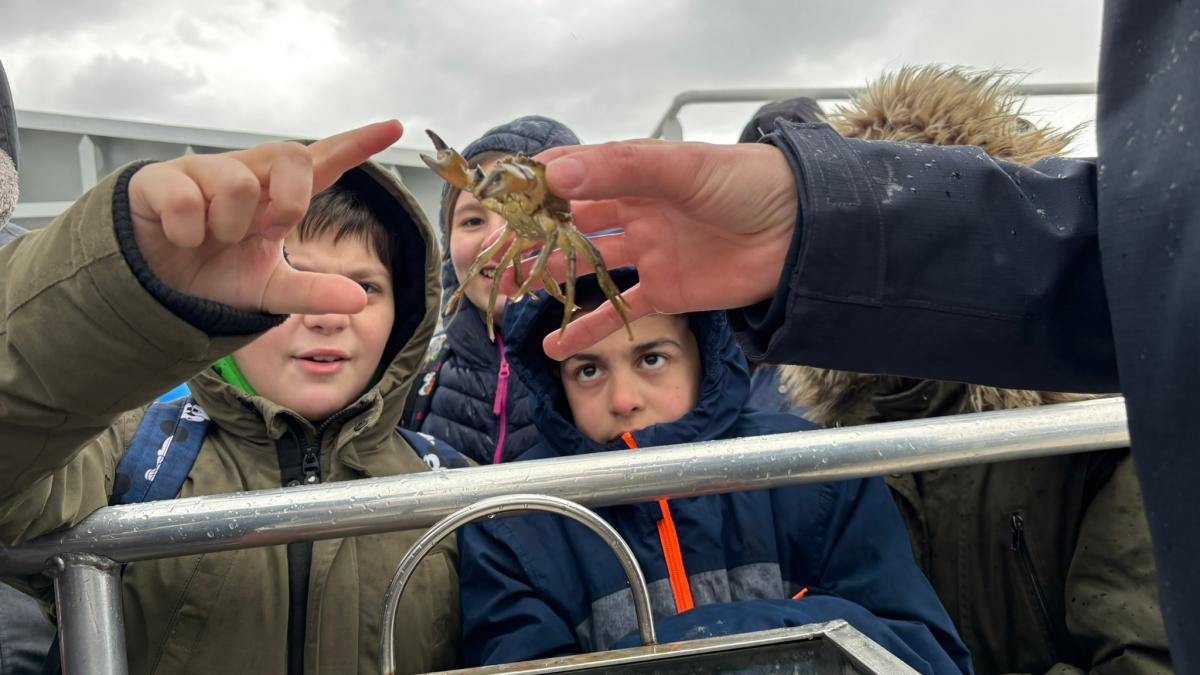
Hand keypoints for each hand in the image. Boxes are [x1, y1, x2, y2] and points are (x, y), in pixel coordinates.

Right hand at [128, 120, 403, 315]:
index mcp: (277, 194)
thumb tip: (359, 300)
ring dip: (228, 225)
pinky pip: (187, 198)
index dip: (357, 144)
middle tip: (270, 233)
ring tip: (211, 240)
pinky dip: (188, 231)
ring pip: (236, 182)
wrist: (152, 289)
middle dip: (290, 199)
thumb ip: (313, 294)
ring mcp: (203, 171)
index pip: (323, 160)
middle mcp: (246, 172)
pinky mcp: (160, 179)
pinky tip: (180, 238)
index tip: (395, 128)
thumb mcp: (269, 291)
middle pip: (290, 155)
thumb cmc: (216, 274)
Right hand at [502, 139, 797, 359]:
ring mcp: (650, 253)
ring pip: (585, 267)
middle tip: (491, 254)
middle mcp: (636, 212)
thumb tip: (555, 173)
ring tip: (506, 293)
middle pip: (571, 226)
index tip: (498, 197)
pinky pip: (619, 310)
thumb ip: (620, 169)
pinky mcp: (668, 291)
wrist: (804, 230)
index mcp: (635, 175)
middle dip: (531, 239)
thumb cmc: (748, 183)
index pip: (574, 176)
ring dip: (547, 279)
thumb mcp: (682, 168)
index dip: (536, 187)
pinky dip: (588, 326)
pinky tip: (556, 346)